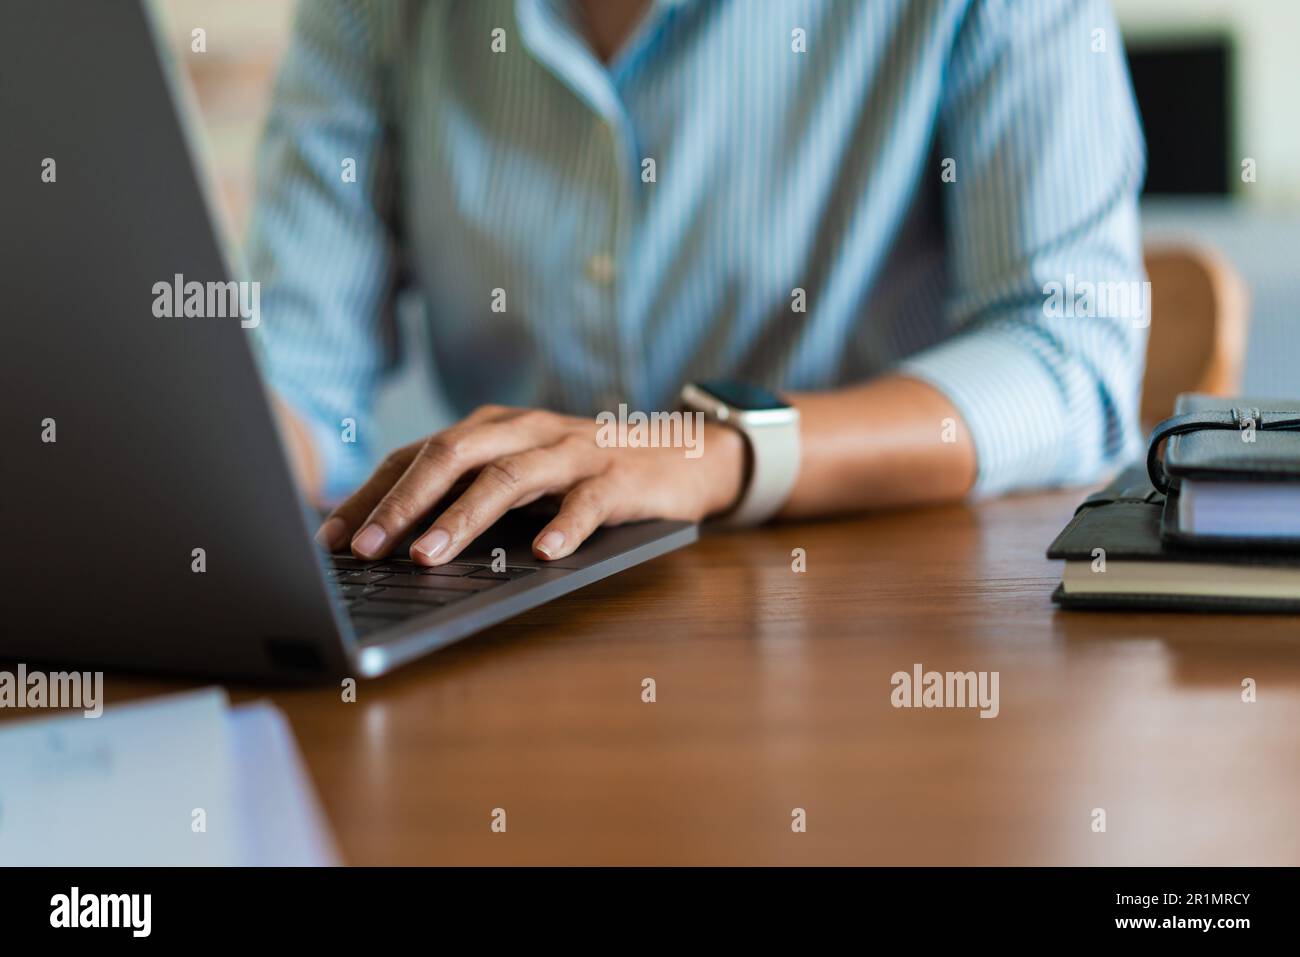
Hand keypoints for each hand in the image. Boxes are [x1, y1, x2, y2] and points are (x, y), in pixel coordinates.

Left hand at [314, 405, 745, 562]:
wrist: (679, 454)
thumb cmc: (583, 473)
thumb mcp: (519, 476)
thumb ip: (467, 494)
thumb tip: (389, 542)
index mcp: (491, 429)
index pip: (415, 456)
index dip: (369, 495)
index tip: (330, 539)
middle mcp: (524, 431)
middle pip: (451, 456)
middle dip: (401, 504)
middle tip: (365, 550)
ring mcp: (572, 452)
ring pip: (508, 478)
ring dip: (462, 518)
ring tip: (427, 557)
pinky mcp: (618, 478)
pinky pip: (586, 503)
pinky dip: (563, 527)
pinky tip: (543, 554)